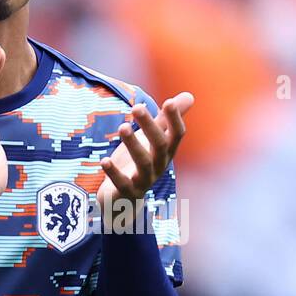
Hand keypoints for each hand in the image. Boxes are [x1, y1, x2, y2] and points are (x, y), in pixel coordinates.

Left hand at [98, 92, 192, 216]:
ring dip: (133, 145)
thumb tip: (190, 95)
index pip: (177, 135)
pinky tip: (105, 161)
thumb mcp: (153, 140)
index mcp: (166, 151)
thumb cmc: (140, 163)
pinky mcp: (126, 192)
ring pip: (143, 163)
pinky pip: (122, 183)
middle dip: (150, 126)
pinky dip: (114, 173)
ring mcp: (144, 180)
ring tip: (123, 127)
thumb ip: (167, 119)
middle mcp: (159, 165)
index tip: (169, 102)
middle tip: (137, 107)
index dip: (175, 120)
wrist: (124, 200)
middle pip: (160, 145)